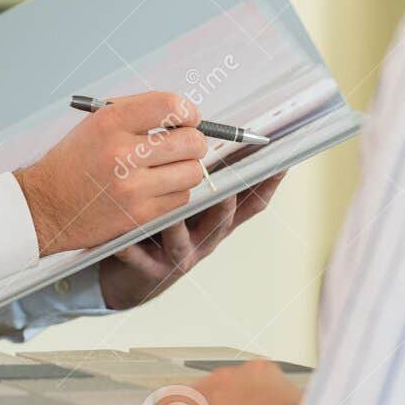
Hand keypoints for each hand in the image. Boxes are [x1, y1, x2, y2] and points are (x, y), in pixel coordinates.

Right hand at [15, 92, 206, 254]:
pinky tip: (156, 188)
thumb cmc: (74, 161)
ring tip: (168, 168)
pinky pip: (181, 198)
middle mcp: (122, 152)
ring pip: (192, 172)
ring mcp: (132, 187)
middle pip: (191, 141)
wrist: (45, 205)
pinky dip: (175, 192)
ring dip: (186, 169)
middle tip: (185, 144)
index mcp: (110, 122)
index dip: (188, 112)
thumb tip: (184, 113)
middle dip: (194, 141)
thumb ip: (139, 113)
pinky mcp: (139, 215)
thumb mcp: (96, 123)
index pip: (171, 106)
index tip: (188, 118)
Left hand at [98, 170, 284, 309]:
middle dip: (224, 206)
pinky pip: (139, 260)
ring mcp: (179, 256)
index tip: (280, 163)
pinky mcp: (150, 270)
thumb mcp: (191, 202)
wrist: (132, 272)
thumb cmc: (163, 224)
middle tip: (224, 190)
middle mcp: (204, 238)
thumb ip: (201, 174)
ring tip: (171, 216)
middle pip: (221, 222)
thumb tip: (212, 132)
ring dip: (177, 227)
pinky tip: (123, 244)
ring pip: (181, 242)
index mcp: (217, 218)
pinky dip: (132, 251)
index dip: (267, 185)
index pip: (249, 201)